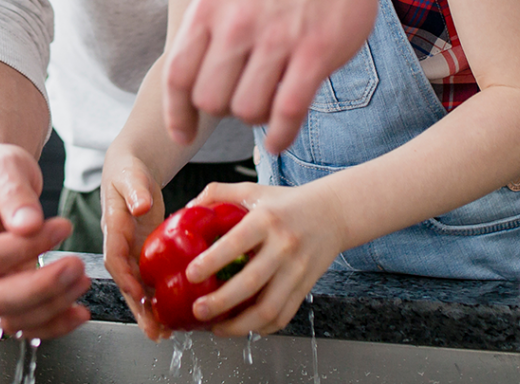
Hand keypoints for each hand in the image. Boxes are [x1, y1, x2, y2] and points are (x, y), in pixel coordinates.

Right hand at [0, 143, 90, 339]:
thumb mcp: (3, 164)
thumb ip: (14, 192)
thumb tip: (29, 225)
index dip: (28, 247)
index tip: (63, 227)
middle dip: (41, 288)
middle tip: (76, 267)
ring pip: (8, 316)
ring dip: (50, 308)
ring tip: (81, 283)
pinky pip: (19, 320)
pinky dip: (49, 323)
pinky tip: (76, 312)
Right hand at [100, 153, 167, 338]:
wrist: (130, 171)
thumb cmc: (128, 171)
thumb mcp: (131, 176)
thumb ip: (136, 190)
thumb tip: (141, 206)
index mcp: (113, 227)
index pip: (115, 257)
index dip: (125, 278)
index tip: (139, 294)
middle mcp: (120, 245)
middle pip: (126, 282)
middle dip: (138, 308)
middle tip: (153, 330)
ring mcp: (133, 252)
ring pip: (138, 287)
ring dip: (149, 310)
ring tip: (164, 334)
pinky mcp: (146, 254)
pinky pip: (150, 280)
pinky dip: (158, 298)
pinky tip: (172, 315)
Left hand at [163, 0, 381, 153]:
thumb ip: (204, 33)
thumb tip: (184, 88)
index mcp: (209, 6)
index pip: (177, 74)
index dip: (176, 113)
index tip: (184, 134)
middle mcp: (238, 21)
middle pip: (209, 99)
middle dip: (223, 110)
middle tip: (241, 99)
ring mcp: (278, 36)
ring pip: (247, 110)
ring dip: (255, 118)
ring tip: (267, 102)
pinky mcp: (315, 52)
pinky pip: (287, 112)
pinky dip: (280, 136)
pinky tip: (279, 138)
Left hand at [182, 180, 344, 335]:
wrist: (332, 213)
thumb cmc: (287, 202)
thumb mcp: (253, 190)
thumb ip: (219, 194)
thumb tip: (187, 208)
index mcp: (267, 219)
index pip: (237, 242)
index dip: (212, 260)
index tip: (191, 274)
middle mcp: (283, 246)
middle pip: (251, 282)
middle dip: (220, 302)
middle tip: (197, 310)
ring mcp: (296, 270)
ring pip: (268, 308)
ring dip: (239, 325)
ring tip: (216, 328)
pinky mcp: (305, 288)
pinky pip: (283, 316)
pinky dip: (261, 328)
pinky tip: (242, 326)